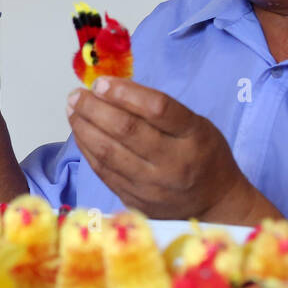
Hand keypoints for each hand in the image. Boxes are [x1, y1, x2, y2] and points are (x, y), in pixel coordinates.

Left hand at [68, 77, 281, 224]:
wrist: (215, 204)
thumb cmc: (203, 155)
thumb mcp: (196, 125)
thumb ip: (160, 109)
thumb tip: (111, 89)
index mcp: (194, 136)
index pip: (157, 108)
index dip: (124, 92)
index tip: (100, 82)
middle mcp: (174, 163)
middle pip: (126, 130)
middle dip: (94, 108)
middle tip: (76, 94)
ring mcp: (153, 186)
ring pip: (108, 152)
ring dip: (83, 127)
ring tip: (72, 109)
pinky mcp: (136, 200)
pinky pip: (103, 171)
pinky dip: (87, 148)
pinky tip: (80, 132)